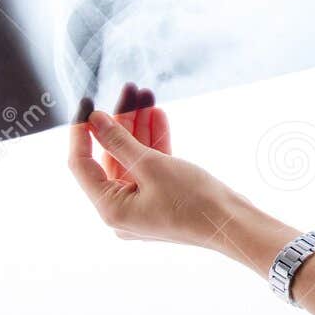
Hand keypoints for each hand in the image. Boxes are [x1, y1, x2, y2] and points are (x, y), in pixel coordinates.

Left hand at [66, 89, 240, 248]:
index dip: (81, 131)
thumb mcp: (152, 166)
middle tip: (129, 89)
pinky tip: (158, 115)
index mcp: (110, 208)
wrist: (233, 224)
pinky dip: (154, 143)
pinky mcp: (160, 197)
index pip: (81, 164)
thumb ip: (119, 141)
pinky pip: (149, 166)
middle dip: (121, 122)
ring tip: (146, 95)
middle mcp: (121, 208)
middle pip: (110, 157)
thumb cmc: (193, 201)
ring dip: (139, 127)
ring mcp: (141, 203)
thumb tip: (94, 120)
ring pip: (132, 158)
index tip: (88, 103)